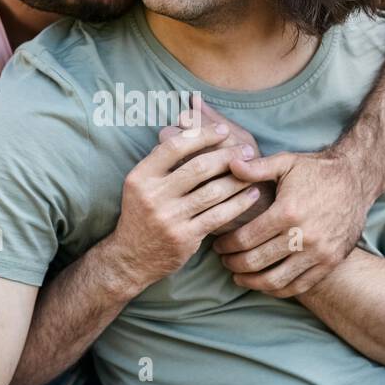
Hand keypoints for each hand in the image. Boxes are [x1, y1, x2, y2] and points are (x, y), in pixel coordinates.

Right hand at [104, 121, 262, 293]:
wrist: (131, 257)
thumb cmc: (141, 214)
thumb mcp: (140, 185)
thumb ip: (161, 160)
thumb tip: (188, 127)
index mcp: (140, 177)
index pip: (174, 147)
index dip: (201, 135)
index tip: (223, 129)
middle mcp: (153, 196)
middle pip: (198, 167)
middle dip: (227, 155)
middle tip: (247, 149)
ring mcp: (169, 218)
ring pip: (212, 191)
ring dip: (238, 178)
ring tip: (253, 169)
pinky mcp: (185, 237)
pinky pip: (219, 215)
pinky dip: (239, 203)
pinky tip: (251, 194)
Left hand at [212, 146, 369, 296]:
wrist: (357, 180)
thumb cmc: (317, 170)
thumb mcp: (286, 162)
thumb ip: (256, 167)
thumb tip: (229, 165)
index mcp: (288, 212)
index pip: (246, 239)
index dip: (226, 245)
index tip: (218, 244)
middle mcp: (304, 236)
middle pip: (256, 262)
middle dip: (233, 264)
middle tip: (224, 261)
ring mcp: (319, 253)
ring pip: (275, 281)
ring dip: (251, 282)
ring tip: (238, 276)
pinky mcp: (330, 263)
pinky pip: (299, 286)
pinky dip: (277, 290)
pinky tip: (264, 283)